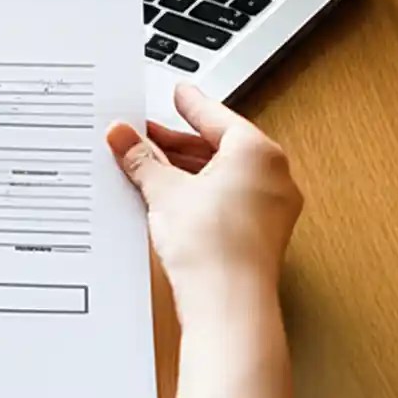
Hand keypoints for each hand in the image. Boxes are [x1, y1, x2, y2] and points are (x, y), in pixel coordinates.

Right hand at [105, 84, 302, 302]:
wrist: (228, 304)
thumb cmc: (214, 247)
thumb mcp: (164, 189)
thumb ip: (141, 157)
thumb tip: (123, 135)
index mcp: (258, 153)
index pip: (217, 117)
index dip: (191, 104)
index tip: (179, 93)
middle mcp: (273, 177)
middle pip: (219, 146)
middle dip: (178, 142)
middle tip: (144, 134)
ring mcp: (270, 207)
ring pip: (222, 174)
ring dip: (185, 169)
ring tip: (147, 165)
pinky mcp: (259, 233)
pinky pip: (226, 198)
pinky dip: (198, 191)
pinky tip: (167, 195)